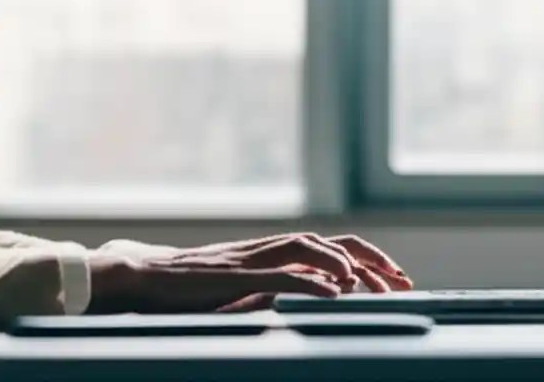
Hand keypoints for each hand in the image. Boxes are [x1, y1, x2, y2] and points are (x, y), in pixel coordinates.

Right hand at [86, 232, 411, 313]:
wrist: (140, 277)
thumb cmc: (184, 290)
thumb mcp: (237, 294)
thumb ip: (269, 293)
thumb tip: (306, 301)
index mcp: (268, 254)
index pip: (327, 247)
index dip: (365, 259)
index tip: (395, 280)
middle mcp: (264, 249)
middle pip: (329, 241)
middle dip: (370, 259)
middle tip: (403, 281)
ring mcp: (249, 259)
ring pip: (308, 248)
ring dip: (345, 265)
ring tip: (374, 284)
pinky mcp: (232, 276)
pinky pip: (278, 275)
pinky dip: (309, 281)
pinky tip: (332, 292)